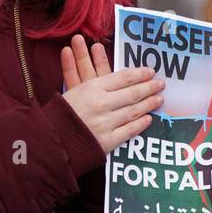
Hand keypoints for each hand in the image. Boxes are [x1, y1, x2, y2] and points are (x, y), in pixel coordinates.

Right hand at [60, 34, 163, 153]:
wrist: (50, 139)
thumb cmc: (61, 112)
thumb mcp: (75, 89)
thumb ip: (94, 80)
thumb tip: (114, 74)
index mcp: (92, 87)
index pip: (123, 78)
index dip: (139, 74)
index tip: (150, 72)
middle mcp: (101, 104)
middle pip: (132, 93)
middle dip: (149, 87)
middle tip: (161, 84)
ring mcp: (106, 123)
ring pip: (134, 111)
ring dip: (149, 104)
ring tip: (159, 100)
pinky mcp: (107, 141)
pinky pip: (129, 131)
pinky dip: (140, 124)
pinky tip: (148, 119)